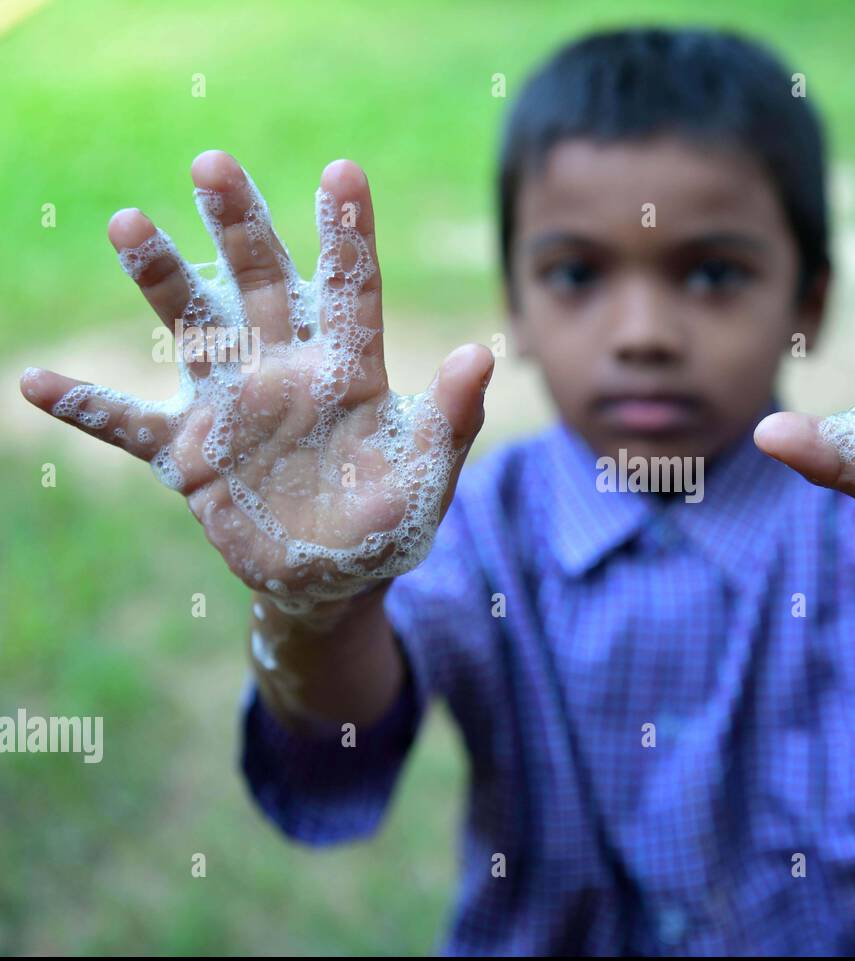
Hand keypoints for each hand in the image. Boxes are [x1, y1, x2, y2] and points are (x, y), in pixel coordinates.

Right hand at [20, 151, 494, 611]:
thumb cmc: (390, 519)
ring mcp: (232, 408)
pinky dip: (88, 408)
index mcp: (348, 371)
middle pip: (259, 284)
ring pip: (192, 329)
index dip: (346, 234)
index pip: (349, 291)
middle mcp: (285, 372)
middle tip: (214, 163)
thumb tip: (482, 353)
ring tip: (127, 223)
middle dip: (240, 226)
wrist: (336, 575)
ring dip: (161, 281)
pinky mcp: (191, 455)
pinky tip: (36, 381)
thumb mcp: (429, 476)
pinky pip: (130, 425)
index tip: (343, 171)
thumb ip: (452, 418)